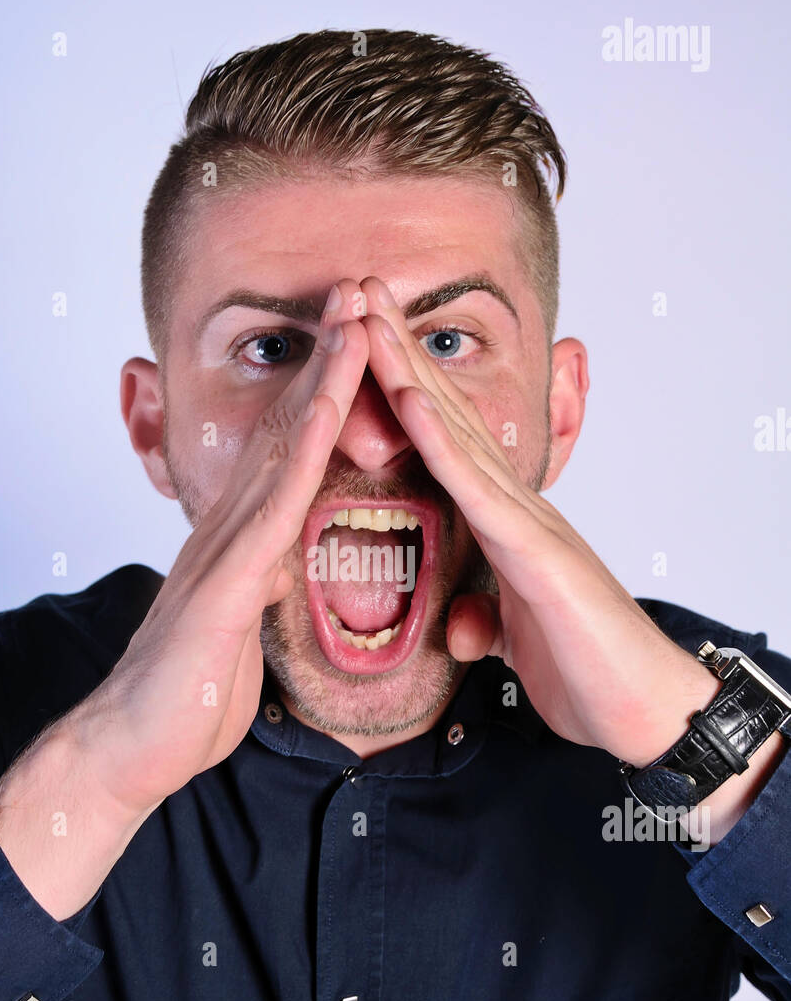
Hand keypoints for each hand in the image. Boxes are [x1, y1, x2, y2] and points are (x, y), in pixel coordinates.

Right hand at [72, 280, 368, 817]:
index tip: (363, 338)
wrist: (135, 743)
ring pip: (283, 447)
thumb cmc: (190, 691)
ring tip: (356, 318)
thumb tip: (281, 554)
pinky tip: (328, 409)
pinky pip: (273, 508)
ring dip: (323, 379)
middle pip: (288, 425)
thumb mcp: (239, 621)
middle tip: (364, 290)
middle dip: (329, 356)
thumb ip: (259, 579)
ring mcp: (225, 548)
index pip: (292, 448)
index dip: (327, 389)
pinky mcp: (225, 584)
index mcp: (242, 537)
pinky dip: (302, 453)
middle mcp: (231, 527)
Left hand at [359, 276, 716, 766]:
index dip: (405, 392)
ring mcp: (527, 523)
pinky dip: (438, 439)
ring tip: (369, 314)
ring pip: (455, 432)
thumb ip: (489, 622)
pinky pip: (475, 486)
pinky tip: (407, 396)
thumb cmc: (586, 670)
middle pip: (446, 417)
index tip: (365, 346)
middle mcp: (514, 509)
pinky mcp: (535, 552)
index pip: (445, 446)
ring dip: (408, 371)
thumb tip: (467, 628)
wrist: (641, 710)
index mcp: (504, 526)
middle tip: (358, 290)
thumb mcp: (516, 644)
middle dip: (400, 353)